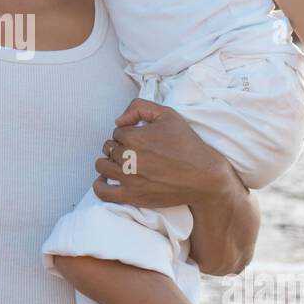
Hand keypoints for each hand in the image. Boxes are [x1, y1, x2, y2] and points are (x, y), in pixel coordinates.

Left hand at [92, 98, 236, 207]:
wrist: (204, 176)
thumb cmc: (187, 144)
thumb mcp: (167, 115)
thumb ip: (139, 108)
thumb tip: (119, 120)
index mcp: (134, 137)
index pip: (117, 132)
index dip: (128, 133)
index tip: (141, 139)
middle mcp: (128, 158)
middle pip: (109, 148)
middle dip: (119, 147)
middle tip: (136, 151)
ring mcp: (129, 179)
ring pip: (102, 166)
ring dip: (109, 162)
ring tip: (123, 163)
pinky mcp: (132, 196)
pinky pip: (102, 191)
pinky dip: (99, 184)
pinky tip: (106, 179)